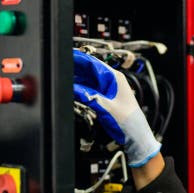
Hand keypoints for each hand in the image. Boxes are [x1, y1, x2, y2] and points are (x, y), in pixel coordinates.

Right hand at [73, 49, 160, 166]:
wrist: (134, 136)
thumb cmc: (128, 122)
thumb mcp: (106, 107)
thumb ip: (89, 96)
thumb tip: (74, 88)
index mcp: (115, 78)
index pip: (93, 63)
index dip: (79, 59)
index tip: (66, 56)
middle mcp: (111, 81)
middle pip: (88, 70)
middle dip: (75, 69)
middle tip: (59, 69)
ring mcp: (107, 89)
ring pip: (87, 80)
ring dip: (76, 80)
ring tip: (62, 79)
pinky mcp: (103, 98)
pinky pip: (88, 90)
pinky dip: (80, 89)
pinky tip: (71, 89)